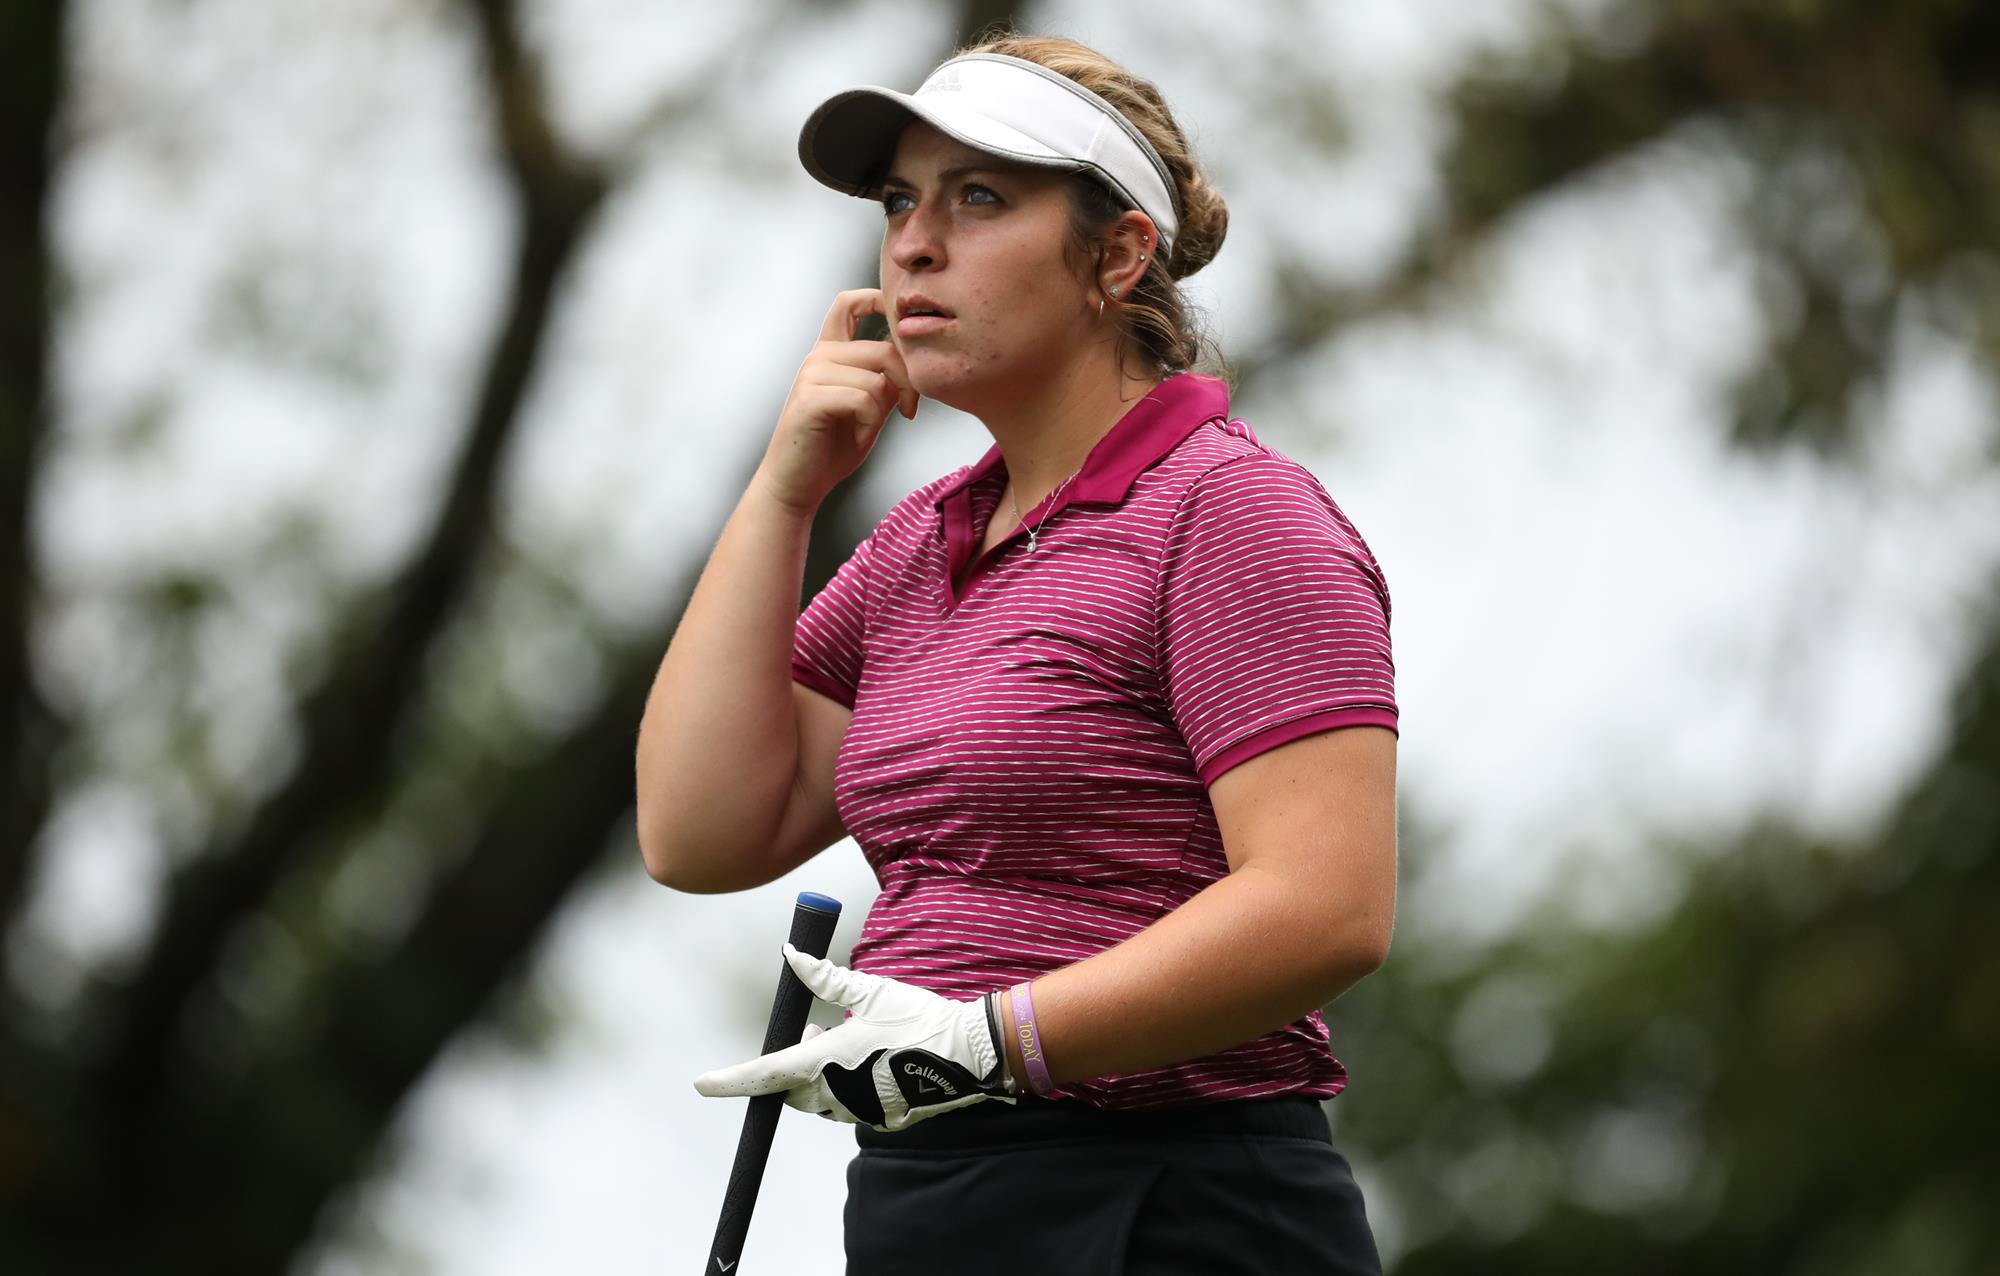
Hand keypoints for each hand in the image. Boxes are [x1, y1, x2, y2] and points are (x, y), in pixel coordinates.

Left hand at [692, 943, 1014, 1132]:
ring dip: (819, 1074)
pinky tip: (874, 1062)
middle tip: (817, 1027)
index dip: (730, 1080)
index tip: (703, 1083)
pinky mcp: (881, 1119)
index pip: (764, 1074)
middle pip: (791, 1087)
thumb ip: (825, 977)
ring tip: (846, 1039)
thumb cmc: (920, 1018)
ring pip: (819, 1099)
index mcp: (827, 1060)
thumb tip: (791, 954)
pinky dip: (848, 1085)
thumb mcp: (871, 989)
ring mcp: (859, 1111)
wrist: (970, 1054)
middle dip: (793, 1063)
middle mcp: (837, 1093)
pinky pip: (848, 1106)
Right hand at [756, 289, 919, 514]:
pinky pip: (864, 399)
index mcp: (830, 353)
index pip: (848, 304)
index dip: (877, 298)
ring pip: (877, 379)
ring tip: (866, 430)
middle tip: (908, 411)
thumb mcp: (870, 408)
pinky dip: (870, 423)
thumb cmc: (832, 449)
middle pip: (884, 350)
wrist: (798, 485)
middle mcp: (819, 356)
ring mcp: (812, 375)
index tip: (901, 314)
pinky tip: (858, 437)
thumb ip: (886, 382)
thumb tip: (912, 363)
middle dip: (909, 383)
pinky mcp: (810, 398)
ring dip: (883, 412)